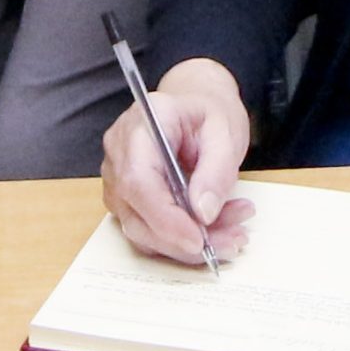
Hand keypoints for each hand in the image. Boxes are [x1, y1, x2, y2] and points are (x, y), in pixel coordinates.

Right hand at [99, 58, 255, 265]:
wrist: (197, 106)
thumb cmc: (209, 114)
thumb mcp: (225, 132)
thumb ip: (216, 171)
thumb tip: (203, 213)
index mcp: (142, 124)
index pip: (138, 180)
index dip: (165, 217)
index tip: (199, 239)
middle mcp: (119, 150)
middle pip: (137, 212)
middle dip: (184, 239)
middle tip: (232, 241)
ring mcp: (116, 176)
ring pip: (141, 229)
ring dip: (186, 244)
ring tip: (233, 232)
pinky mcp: (124, 197)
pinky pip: (146, 230)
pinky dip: (180, 241)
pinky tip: (215, 230)